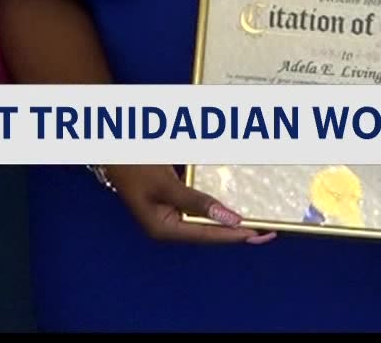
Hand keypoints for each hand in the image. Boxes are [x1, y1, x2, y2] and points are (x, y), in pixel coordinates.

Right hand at [102, 164, 277, 245]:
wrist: (111, 145)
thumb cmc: (134, 165)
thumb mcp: (166, 184)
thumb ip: (196, 201)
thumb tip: (229, 220)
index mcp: (164, 229)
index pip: (208, 236)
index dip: (235, 236)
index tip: (260, 234)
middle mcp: (169, 225)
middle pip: (210, 231)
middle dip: (238, 231)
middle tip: (269, 232)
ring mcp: (171, 212)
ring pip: (208, 219)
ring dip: (231, 219)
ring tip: (259, 221)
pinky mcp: (174, 199)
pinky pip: (201, 205)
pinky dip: (219, 205)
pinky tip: (237, 203)